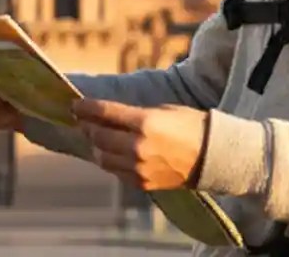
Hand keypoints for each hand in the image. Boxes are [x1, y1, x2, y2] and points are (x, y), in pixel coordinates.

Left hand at [72, 99, 208, 190]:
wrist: (213, 156)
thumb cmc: (190, 125)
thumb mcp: (163, 109)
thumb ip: (133, 113)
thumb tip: (107, 114)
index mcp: (145, 122)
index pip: (104, 112)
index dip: (85, 107)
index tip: (75, 104)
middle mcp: (138, 146)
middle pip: (98, 135)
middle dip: (86, 125)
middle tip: (82, 120)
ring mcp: (139, 167)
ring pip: (102, 157)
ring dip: (95, 145)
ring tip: (95, 137)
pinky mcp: (141, 183)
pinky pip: (115, 171)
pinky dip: (109, 160)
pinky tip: (110, 152)